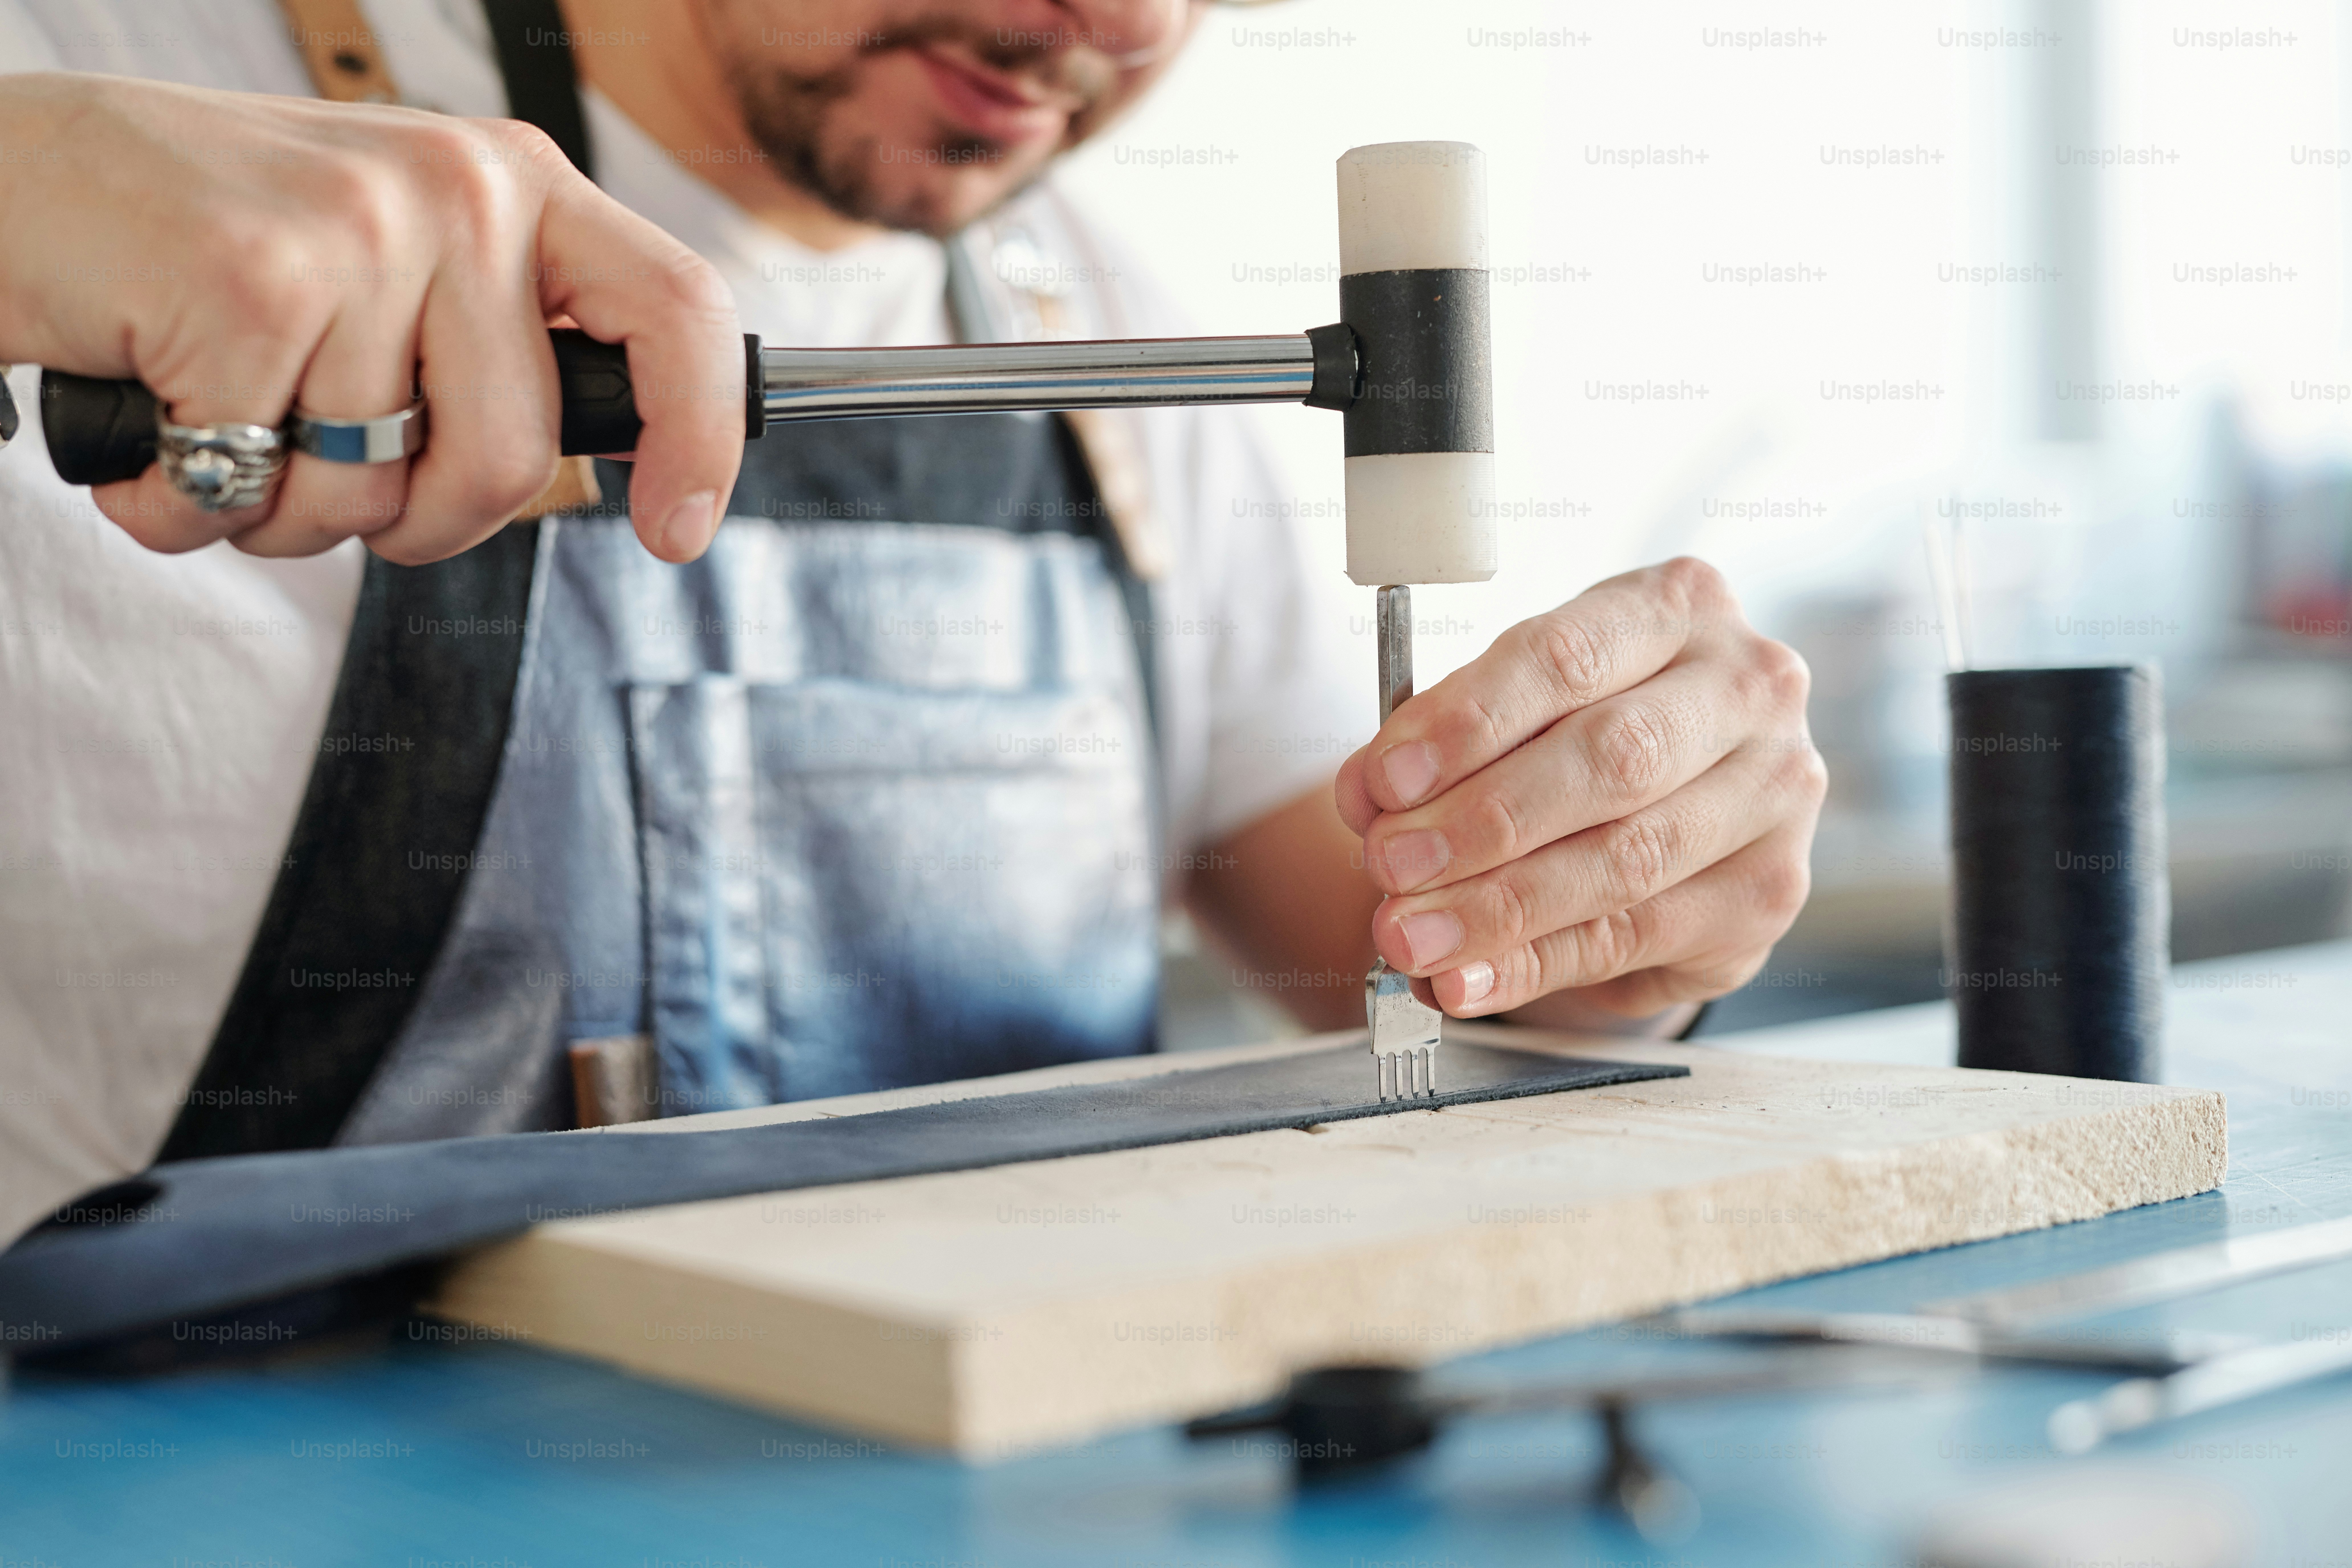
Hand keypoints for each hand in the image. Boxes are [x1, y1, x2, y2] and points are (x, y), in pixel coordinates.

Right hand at [0, 73, 743, 562]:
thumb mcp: (399, 274)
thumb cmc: (216, 254)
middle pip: (514, 460)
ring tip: (220, 415)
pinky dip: (179, 502)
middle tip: (321, 462)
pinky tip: (149, 413)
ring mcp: (354, 234)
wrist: (19, 181)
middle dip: (418, 519)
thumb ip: (503, 350)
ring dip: (281, 508)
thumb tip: (623, 461)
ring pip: (374, 494)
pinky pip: (247, 490)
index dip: (701, 437)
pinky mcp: (249, 289)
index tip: (680, 530)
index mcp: (512, 185)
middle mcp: (454, 192)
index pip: (677, 311)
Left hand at [1334, 558, 1826, 1026]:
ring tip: (1409, 935)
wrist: (1691, 794)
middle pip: (1608, 759)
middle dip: (1481, 822)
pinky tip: (1467, 981)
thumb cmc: (1588, 728)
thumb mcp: (1520, 704)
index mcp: (1678, 606)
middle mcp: (1748, 687)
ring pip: (1623, 859)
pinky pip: (1635, 936)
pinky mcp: (1767, 891)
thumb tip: (1369, 799)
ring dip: (1499, 907)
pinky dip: (1536, 964)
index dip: (1466, 723)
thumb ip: (1445, 742)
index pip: (1564, 656)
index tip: (1385, 781)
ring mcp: (1775, 792)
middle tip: (1389, 867)